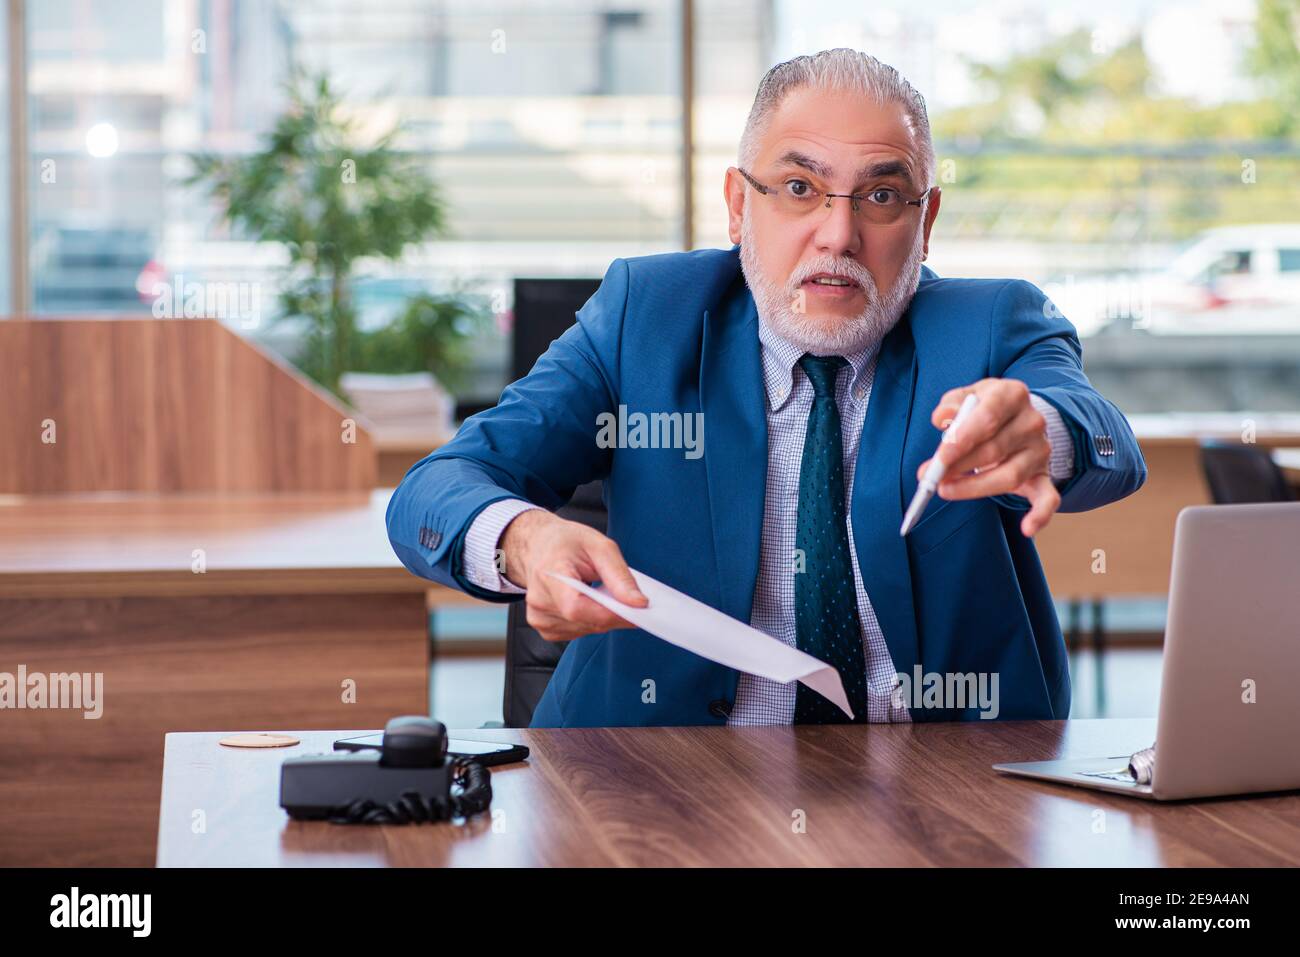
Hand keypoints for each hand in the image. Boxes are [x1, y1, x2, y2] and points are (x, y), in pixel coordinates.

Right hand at [499, 509, 647, 641]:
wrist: (538, 545)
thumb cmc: (566, 542)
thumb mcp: (599, 546)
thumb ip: (619, 575)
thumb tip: (639, 603)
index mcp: (549, 574)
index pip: (576, 607)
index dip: (610, 613)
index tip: (638, 610)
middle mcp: (539, 600)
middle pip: (586, 621)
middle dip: (616, 614)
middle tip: (634, 601)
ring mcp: (539, 617)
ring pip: (587, 629)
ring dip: (605, 617)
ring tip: (606, 594)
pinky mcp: (544, 628)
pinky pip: (579, 632)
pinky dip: (592, 620)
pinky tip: (590, 603)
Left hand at [915, 378, 1059, 536]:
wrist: (1016, 417)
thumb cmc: (984, 408)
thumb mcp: (967, 396)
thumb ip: (951, 405)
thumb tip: (941, 418)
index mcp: (1013, 395)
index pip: (988, 418)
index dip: (963, 439)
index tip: (941, 457)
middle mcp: (1032, 422)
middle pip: (995, 449)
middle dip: (959, 466)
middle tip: (930, 477)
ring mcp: (1040, 450)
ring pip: (1010, 475)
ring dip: (975, 487)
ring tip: (945, 490)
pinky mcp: (1044, 475)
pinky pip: (1048, 498)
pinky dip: (1040, 515)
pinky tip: (1027, 529)